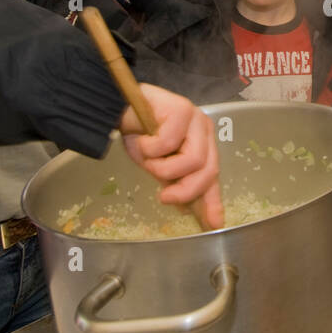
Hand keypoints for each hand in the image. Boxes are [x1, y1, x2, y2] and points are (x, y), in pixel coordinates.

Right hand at [119, 83, 223, 227]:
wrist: (117, 109)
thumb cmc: (138, 135)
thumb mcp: (158, 166)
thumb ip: (174, 182)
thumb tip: (187, 209)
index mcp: (203, 144)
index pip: (212, 176)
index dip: (214, 201)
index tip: (214, 223)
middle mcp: (204, 131)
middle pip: (209, 170)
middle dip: (186, 190)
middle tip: (165, 198)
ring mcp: (196, 119)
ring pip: (192, 160)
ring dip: (162, 167)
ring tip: (147, 159)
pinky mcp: (182, 110)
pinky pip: (168, 144)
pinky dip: (149, 149)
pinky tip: (141, 139)